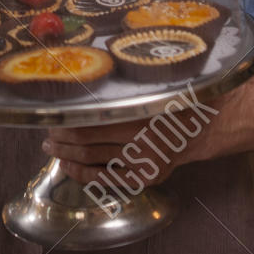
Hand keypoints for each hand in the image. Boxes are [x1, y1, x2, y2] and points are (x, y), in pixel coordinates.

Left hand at [43, 89, 232, 187]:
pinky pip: (107, 179)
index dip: (66, 123)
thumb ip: (125, 87)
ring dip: (67, 156)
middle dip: (61, 140)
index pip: (90, 123)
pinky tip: (69, 167)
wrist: (207, 126)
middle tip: (46, 135)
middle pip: (87, 143)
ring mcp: (143, 163)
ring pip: (93, 161)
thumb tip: (85, 73)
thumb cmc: (176, 97)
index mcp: (141, 115)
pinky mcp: (146, 177)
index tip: (52, 117)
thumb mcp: (153, 85)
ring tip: (52, 150)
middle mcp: (141, 141)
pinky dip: (83, 174)